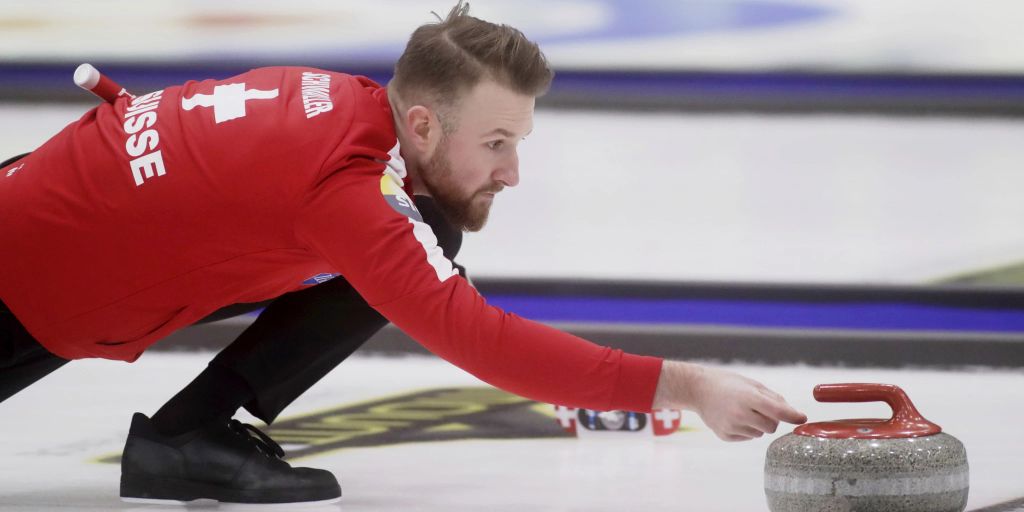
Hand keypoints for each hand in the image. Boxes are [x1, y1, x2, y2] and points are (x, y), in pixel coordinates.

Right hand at [653, 361, 806, 441]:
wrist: (698, 390)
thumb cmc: (729, 384)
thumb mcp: (751, 384)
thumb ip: (773, 398)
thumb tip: (794, 415)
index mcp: (748, 397)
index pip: (777, 411)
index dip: (792, 415)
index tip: (802, 418)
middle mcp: (739, 414)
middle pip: (771, 427)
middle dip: (771, 419)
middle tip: (760, 408)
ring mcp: (731, 426)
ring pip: (759, 433)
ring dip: (757, 424)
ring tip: (742, 411)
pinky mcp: (725, 435)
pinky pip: (747, 437)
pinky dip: (745, 429)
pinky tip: (733, 417)